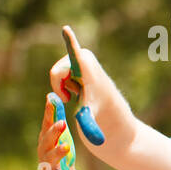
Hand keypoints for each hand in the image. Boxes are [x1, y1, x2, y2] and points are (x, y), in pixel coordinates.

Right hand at [38, 93, 77, 169]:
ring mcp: (47, 166)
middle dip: (54, 131)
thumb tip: (54, 97)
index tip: (52, 99)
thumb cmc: (58, 154)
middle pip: (46, 140)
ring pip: (51, 159)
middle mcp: (44, 151)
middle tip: (62, 123)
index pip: (46, 124)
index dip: (49, 113)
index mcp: (46, 139)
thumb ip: (57, 119)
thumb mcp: (60, 136)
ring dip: (58, 152)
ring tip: (67, 147)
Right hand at [49, 27, 106, 145]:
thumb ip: (89, 124)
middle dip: (58, 82)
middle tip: (69, 97)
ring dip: (62, 85)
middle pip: (60, 68)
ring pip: (59, 71)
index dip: (70, 42)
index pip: (78, 55)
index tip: (66, 28)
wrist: (112, 111)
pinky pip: (61, 73)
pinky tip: (75, 91)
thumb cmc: (103, 113)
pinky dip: (63, 84)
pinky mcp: (80, 67)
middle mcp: (87, 64)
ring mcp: (83, 65)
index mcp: (90, 72)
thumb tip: (96, 141)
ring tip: (75, 94)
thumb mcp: (93, 117)